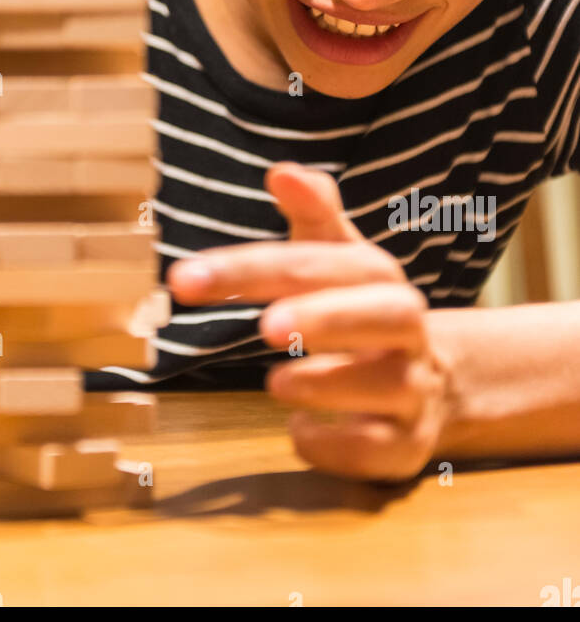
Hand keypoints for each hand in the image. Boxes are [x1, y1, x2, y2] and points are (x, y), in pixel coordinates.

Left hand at [167, 162, 454, 481]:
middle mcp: (405, 329)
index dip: (256, 267)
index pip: (324, 261)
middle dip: (326, 316)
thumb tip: (283, 171)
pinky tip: (299, 433)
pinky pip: (381, 449)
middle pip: (384, 312)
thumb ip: (312, 215)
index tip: (185, 277)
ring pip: (388, 385)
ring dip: (330, 383)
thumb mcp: (339, 258)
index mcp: (378, 278)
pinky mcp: (408, 445)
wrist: (435, 380)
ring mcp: (412, 388)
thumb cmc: (360, 309)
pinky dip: (339, 445)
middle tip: (263, 326)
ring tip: (276, 383)